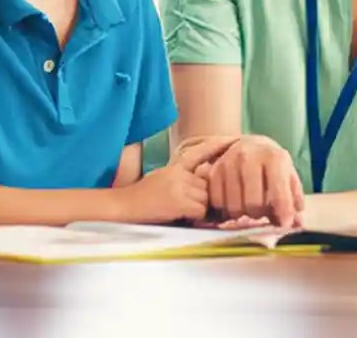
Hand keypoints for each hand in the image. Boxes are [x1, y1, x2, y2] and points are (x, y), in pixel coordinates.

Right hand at [117, 137, 233, 223]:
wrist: (122, 207)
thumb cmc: (140, 198)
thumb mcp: (162, 179)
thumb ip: (183, 179)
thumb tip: (203, 185)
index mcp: (175, 166)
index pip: (200, 152)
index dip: (217, 145)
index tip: (233, 139)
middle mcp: (179, 173)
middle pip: (208, 184)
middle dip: (206, 196)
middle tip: (192, 207)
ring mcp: (179, 186)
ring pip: (207, 198)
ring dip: (200, 209)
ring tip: (182, 212)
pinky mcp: (179, 201)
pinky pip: (201, 210)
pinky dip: (195, 217)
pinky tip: (180, 217)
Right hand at [205, 135, 303, 227]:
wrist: (250, 146)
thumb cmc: (273, 167)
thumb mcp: (289, 178)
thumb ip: (294, 200)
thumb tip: (296, 223)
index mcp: (274, 158)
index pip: (279, 195)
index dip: (283, 215)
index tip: (284, 223)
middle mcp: (249, 157)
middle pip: (253, 205)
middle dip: (260, 214)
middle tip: (262, 210)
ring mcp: (228, 163)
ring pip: (234, 207)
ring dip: (243, 214)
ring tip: (249, 205)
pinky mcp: (213, 171)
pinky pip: (218, 203)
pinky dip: (227, 210)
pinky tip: (235, 202)